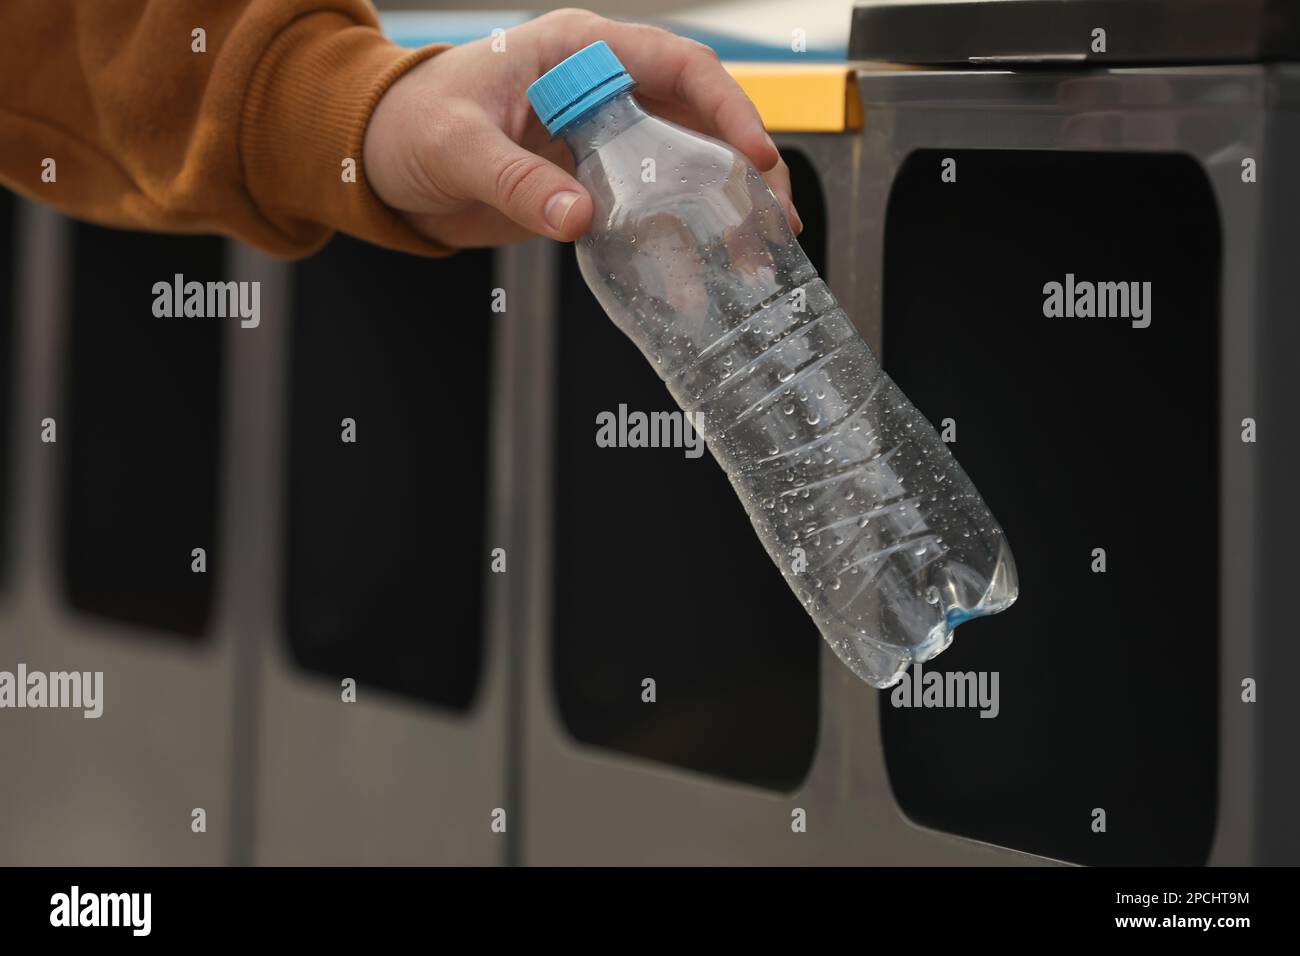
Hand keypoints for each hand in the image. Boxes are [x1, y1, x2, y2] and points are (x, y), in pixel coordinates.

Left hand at [363, 8, 801, 247]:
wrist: (377, 160)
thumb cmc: (408, 123)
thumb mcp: (459, 146)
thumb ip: (518, 181)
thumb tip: (580, 217)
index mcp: (581, 52)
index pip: (679, 66)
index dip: (728, 109)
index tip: (755, 158)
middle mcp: (604, 89)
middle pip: (701, 119)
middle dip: (746, 169)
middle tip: (776, 220)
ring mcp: (600, 139)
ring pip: (684, 165)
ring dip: (722, 208)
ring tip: (755, 255)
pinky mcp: (589, 183)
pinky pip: (646, 208)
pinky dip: (675, 238)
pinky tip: (697, 274)